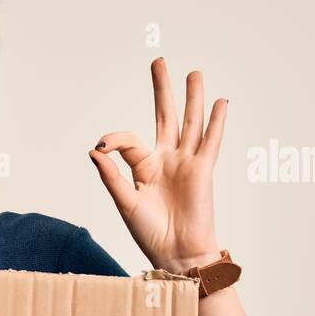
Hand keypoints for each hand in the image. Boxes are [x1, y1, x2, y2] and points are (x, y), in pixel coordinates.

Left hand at [88, 57, 226, 272]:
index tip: (100, 147)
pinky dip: (216, 122)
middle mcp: (166, 160)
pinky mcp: (203, 171)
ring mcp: (186, 163)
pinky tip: (219, 102)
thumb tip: (94, 151)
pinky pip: (210, 142)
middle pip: (164, 116)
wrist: (176, 255)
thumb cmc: (150, 233)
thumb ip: (112, 177)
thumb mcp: (125, 203)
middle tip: (159, 61)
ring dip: (192, 98)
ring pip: (190, 122)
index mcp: (143, 167)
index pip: (127, 141)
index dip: (113, 140)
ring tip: (194, 73)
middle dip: (162, 89)